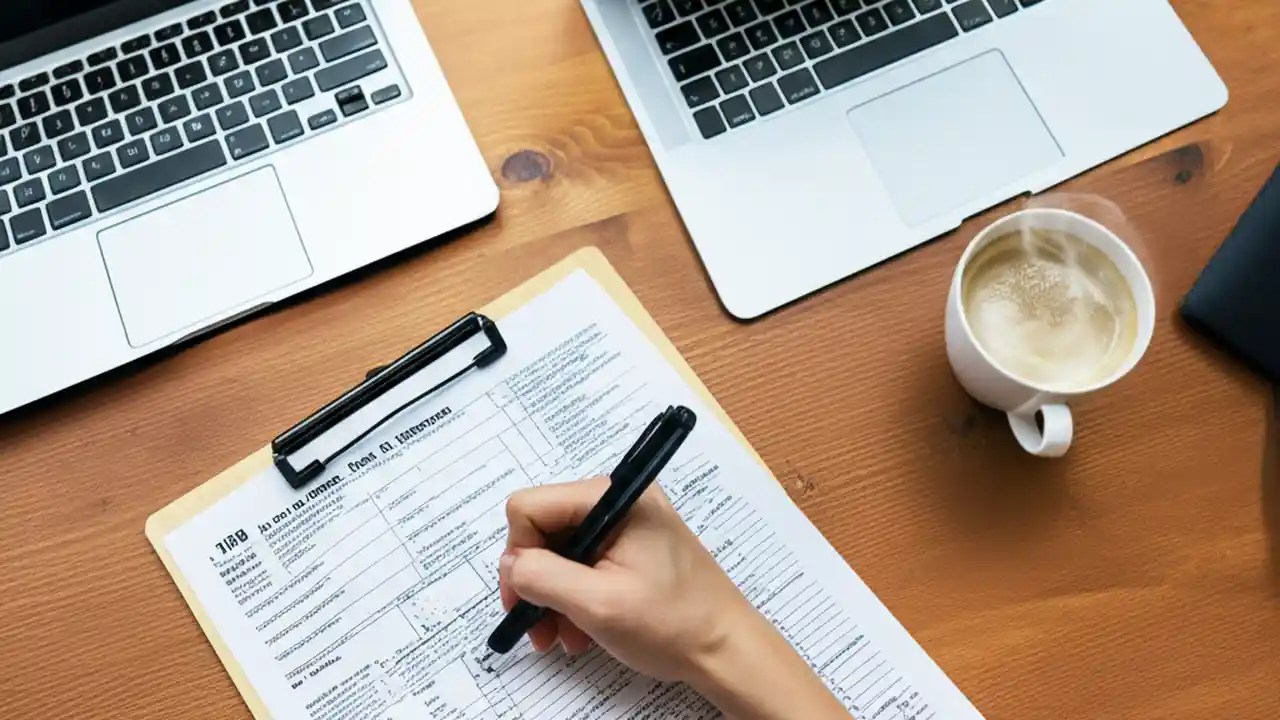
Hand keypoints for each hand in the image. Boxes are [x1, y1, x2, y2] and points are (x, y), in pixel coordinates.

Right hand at [498, 477, 755, 682]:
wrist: (726, 649)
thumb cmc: (673, 624)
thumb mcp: (597, 603)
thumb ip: (542, 577)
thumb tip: (510, 564)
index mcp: (613, 497)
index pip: (530, 507)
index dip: (520, 554)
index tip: (524, 599)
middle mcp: (618, 500)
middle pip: (542, 529)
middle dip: (535, 582)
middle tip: (538, 629)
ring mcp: (625, 524)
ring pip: (559, 552)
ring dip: (552, 598)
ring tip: (562, 638)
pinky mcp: (630, 547)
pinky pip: (583, 564)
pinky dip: (573, 599)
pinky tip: (580, 631)